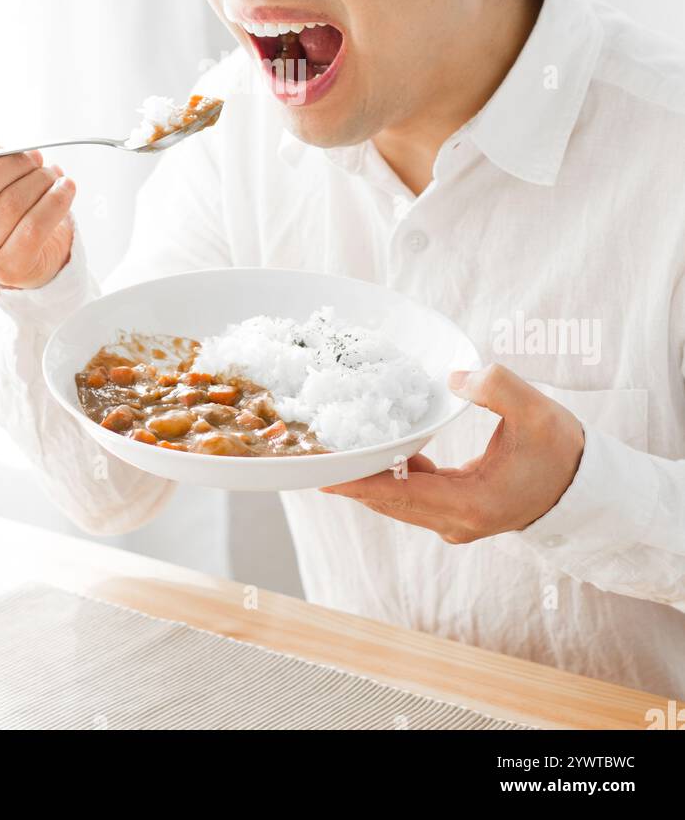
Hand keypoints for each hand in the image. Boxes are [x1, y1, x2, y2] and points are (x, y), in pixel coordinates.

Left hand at [319, 363, 585, 542]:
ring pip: (398, 500)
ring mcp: (456, 521)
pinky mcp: (458, 510)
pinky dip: (390, 475)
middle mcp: (456, 521)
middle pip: (388, 500)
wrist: (587, 488)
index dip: (357, 481)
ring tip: (333, 449)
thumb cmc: (562, 450)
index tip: (321, 472)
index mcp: (470, 502)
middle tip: (311, 455)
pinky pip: (412, 495)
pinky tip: (376, 449)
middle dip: (350, 477)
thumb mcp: (535, 411)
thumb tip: (453, 378)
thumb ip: (495, 387)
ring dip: (367, 476)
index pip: (399, 493)